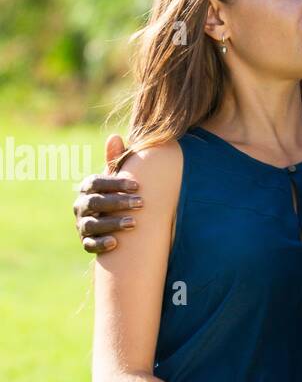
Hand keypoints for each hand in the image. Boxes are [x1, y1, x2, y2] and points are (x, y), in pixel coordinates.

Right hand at [74, 134, 141, 253]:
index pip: (96, 183)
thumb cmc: (117, 194)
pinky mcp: (86, 242)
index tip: (137, 186)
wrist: (114, 223)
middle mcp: (81, 205)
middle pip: (95, 203)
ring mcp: (82, 224)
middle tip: (141, 203)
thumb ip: (116, 160)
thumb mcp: (117, 178)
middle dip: (118, 202)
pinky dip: (101, 244)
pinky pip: (89, 244)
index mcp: (88, 188)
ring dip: (112, 223)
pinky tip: (116, 243)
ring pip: (92, 224)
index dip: (115, 183)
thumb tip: (115, 136)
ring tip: (133, 223)